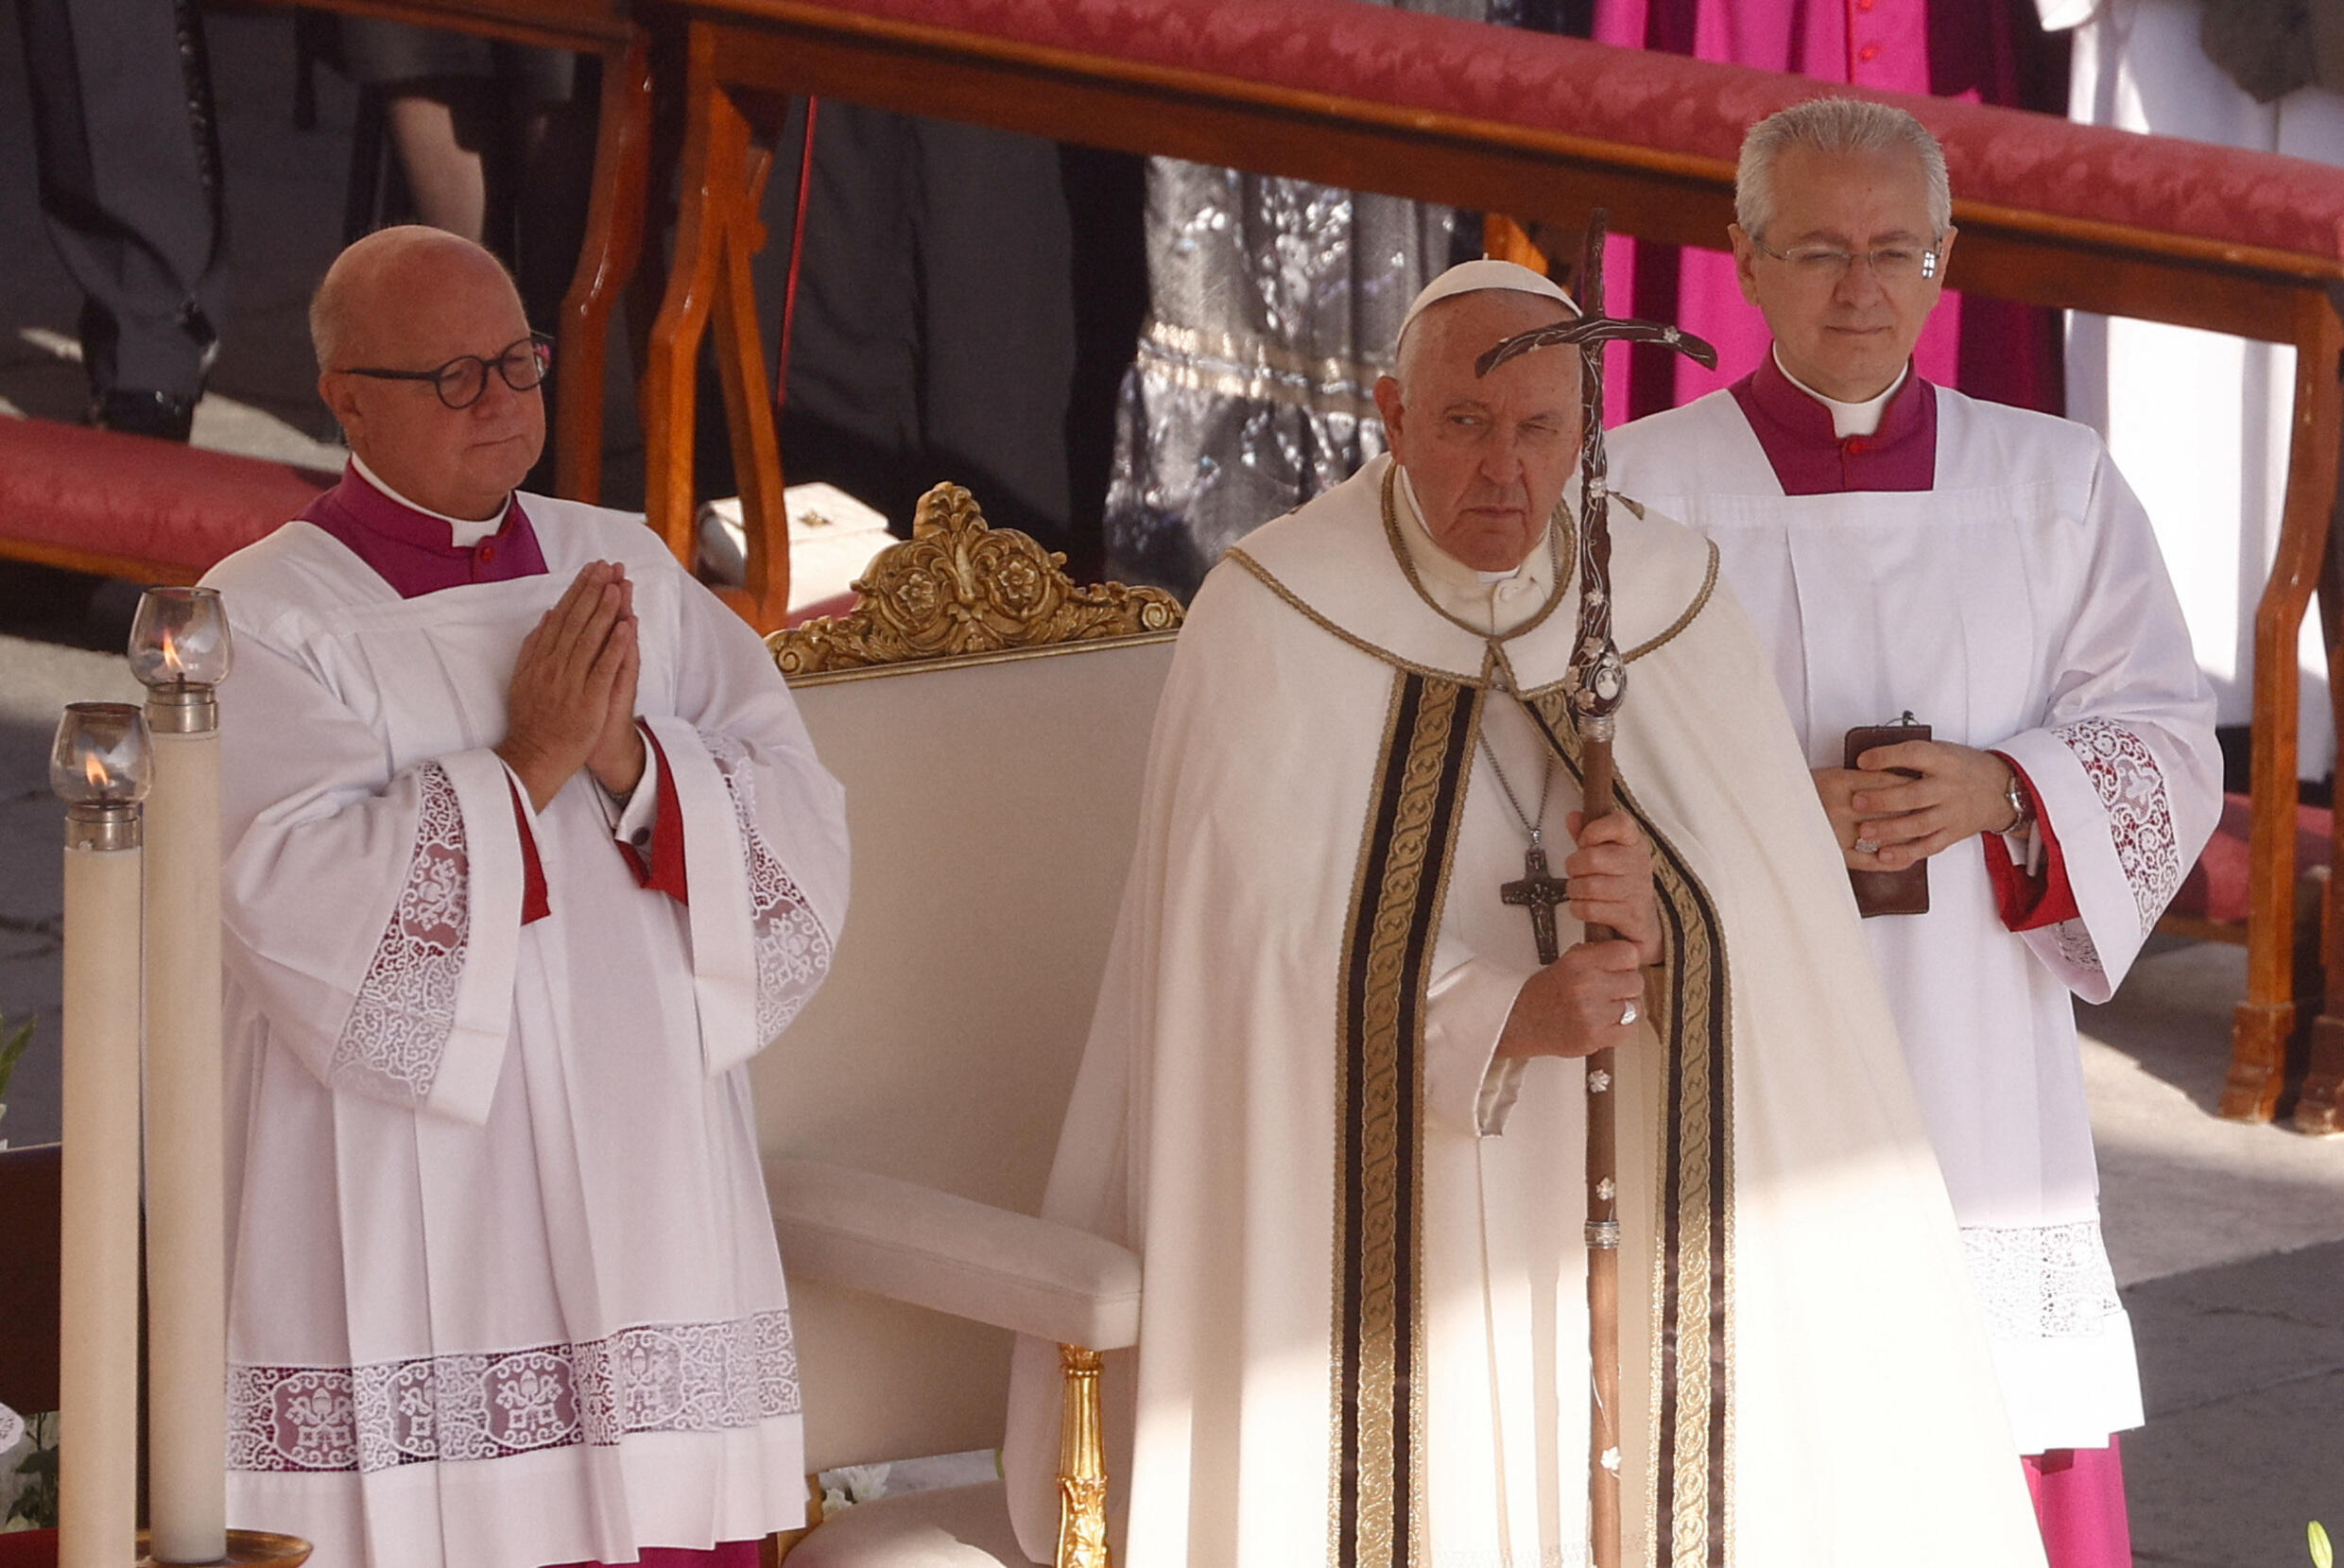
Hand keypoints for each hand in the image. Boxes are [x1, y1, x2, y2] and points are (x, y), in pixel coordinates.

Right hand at [496, 561, 633, 810]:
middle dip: (593, 591)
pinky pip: (604, 667)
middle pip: (576, 621)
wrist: (535, 755)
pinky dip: (616, 645)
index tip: (590, 569)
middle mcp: (555, 665)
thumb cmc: (533, 718)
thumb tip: (547, 616)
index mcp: (541, 657)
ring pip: (591, 638)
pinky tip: (626, 625)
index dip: (578, 591)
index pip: (562, 616)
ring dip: (605, 610)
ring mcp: (572, 681)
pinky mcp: (589, 698)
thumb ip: (535, 646)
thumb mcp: (525, 677)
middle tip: (607, 566)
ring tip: (617, 585)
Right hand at [1495, 937, 1646, 1059]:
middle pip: (1636, 981)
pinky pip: (1629, 1030)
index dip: (1627, 961)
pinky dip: (1623, 1027)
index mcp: (1578, 963)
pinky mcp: (1594, 1037)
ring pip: (1635, 1007)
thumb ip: (1594, 956)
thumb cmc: (1541, 996)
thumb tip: (1623, 954)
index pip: (1627, 953)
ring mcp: (1591, 1013)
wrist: (1521, 1025)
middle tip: (1612, 990)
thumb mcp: (1564, 963)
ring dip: (1625, 1008)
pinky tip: (1608, 1022)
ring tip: (1606, 1008)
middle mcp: (1586, 986)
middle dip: (1627, 985)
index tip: (1621, 967)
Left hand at [1561, 809, 1661, 965]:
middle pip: (1593, 858)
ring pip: (1590, 886)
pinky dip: (1578, 908)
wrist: (1643, 921)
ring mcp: (1637, 890)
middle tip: (1574, 872)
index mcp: (1634, 843)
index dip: (1594, 830)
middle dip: (1573, 866)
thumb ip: (1588, 835)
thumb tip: (1573, 817)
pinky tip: (1582, 906)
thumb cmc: (1619, 882)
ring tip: (1577, 890)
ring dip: (1574, 889)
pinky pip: (1592, 909)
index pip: (1620, 823)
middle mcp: (1639, 864)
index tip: (1585, 841)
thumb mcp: (1605, 854)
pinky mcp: (1631, 915)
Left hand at [1815, 740, 2020, 872]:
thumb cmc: (1962, 767)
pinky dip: (1906, 853)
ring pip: (1919, 824)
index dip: (1887, 757)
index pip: (1915, 755)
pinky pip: (1928, 846)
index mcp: (1945, 761)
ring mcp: (1952, 813)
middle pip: (1914, 795)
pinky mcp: (1953, 833)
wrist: (2001, 790)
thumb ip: (1912, 756)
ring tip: (1864, 832)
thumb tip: (1867, 759)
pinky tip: (1884, 855)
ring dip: (1889, 830)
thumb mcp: (1942, 751)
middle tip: (1857, 802)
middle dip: (1883, 800)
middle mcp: (1949, 787)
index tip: (1862, 761)